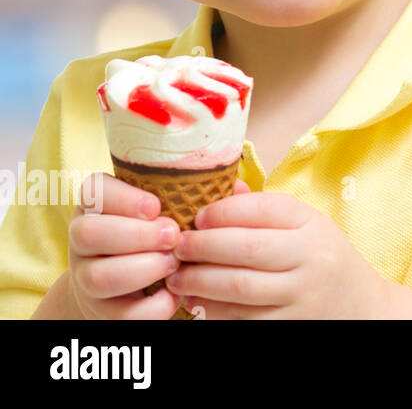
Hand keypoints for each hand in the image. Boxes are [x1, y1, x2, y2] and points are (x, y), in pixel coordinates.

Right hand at [66, 172, 182, 318]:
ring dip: (144, 269)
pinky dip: (155, 305)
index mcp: (98, 205)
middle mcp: (82, 240)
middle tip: (173, 235)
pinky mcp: (104, 312)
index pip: (93, 191)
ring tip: (173, 262)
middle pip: (88, 234)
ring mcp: (87, 279)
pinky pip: (124, 314)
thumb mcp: (168, 206)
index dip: (124, 198)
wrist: (129, 284)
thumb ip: (195, 193)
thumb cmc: (159, 232)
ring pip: (98, 277)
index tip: (156, 206)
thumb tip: (240, 186)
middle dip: (137, 235)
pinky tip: (175, 292)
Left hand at [166, 188, 388, 318]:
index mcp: (313, 225)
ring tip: (178, 278)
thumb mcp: (306, 226)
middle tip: (177, 247)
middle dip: (202, 246)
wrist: (361, 308)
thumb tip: (217, 191)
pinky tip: (198, 303)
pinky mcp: (291, 325)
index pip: (263, 209)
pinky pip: (243, 319)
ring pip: (239, 288)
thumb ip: (263, 209)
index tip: (197, 217)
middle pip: (247, 248)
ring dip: (199, 282)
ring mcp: (303, 296)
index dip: (222, 212)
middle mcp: (312, 258)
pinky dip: (214, 311)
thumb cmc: (322, 259)